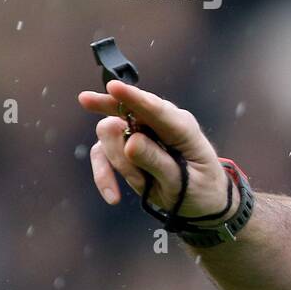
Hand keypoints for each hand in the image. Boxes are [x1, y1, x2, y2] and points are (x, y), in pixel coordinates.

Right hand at [77, 80, 236, 219]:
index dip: (133, 97)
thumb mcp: (183, 182)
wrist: (203, 202)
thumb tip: (130, 142)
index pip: (155, 109)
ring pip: (110, 133)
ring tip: (144, 185)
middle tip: (88, 104)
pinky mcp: (124, 147)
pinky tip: (114, 197)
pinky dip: (104, 176)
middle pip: (124, 110)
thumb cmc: (200, 189)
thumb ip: (157, 161)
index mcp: (182, 127)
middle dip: (110, 116)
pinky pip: (101, 154)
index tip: (113, 86)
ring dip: (120, 164)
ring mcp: (140, 133)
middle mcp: (159, 123)